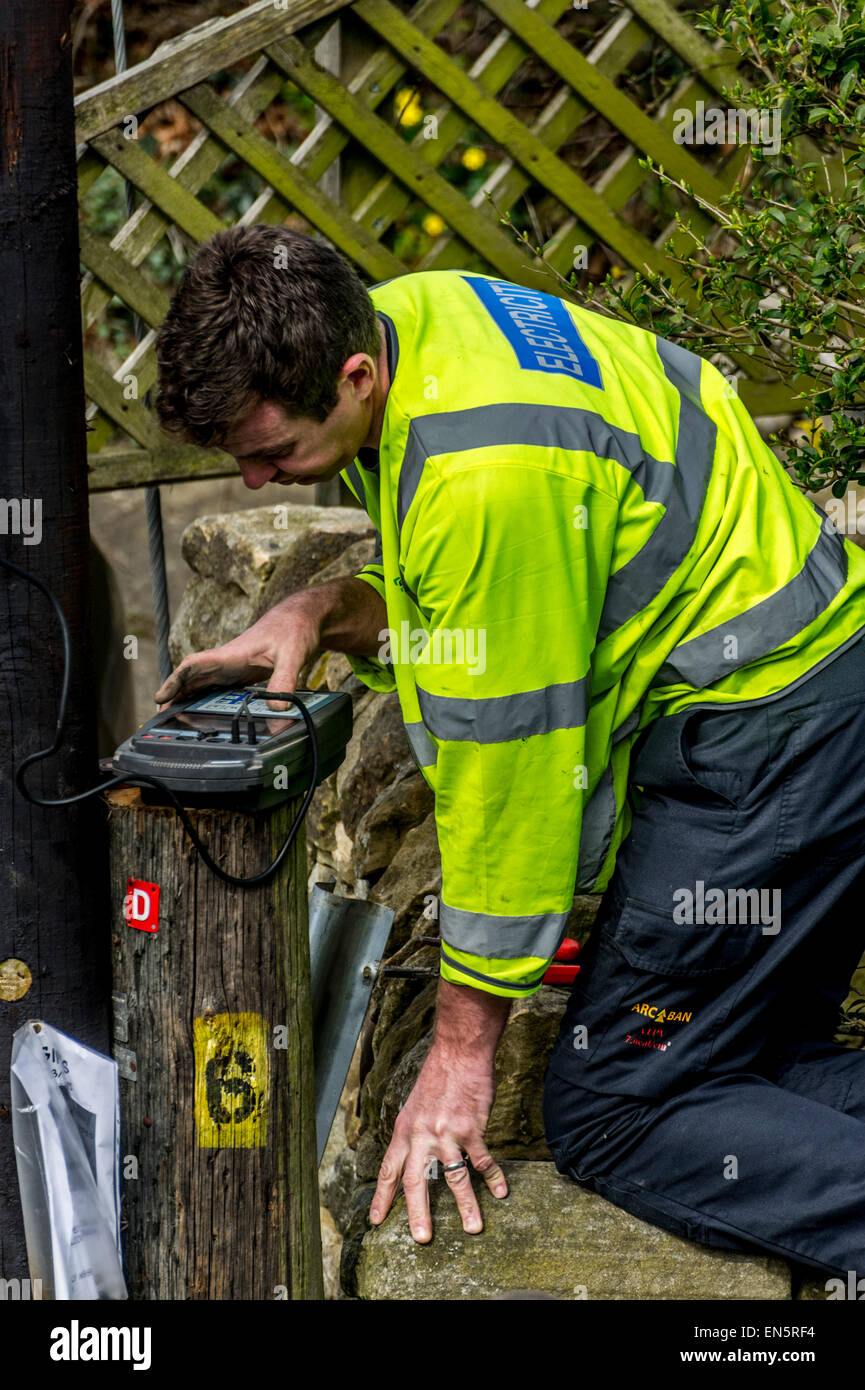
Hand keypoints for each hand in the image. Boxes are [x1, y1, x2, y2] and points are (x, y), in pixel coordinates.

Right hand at [153, 597, 320, 711]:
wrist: (303, 617)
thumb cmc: (294, 629)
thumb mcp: (293, 655)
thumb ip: (284, 680)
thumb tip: (277, 708)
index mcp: (231, 654)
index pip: (194, 665)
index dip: (175, 681)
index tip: (161, 697)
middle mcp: (227, 661)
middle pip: (191, 678)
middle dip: (174, 695)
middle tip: (160, 718)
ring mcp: (233, 667)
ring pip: (202, 683)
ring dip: (186, 698)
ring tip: (173, 719)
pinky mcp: (242, 672)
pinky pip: (217, 687)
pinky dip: (205, 699)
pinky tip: (201, 712)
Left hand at [370, 1040, 508, 1243]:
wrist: (458, 1052)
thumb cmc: (438, 1076)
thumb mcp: (413, 1105)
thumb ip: (413, 1132)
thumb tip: (413, 1155)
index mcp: (404, 1130)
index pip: (388, 1170)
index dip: (382, 1197)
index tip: (376, 1221)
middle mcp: (421, 1135)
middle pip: (416, 1182)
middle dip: (418, 1214)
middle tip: (422, 1239)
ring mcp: (446, 1133)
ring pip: (454, 1178)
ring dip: (466, 1206)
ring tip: (473, 1228)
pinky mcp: (471, 1129)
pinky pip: (483, 1161)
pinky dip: (494, 1178)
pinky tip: (501, 1192)